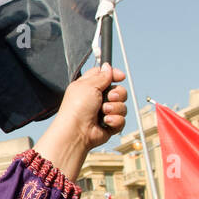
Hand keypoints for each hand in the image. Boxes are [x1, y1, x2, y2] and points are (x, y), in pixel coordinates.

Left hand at [36, 66, 127, 180]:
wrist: (76, 132)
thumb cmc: (76, 108)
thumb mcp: (88, 85)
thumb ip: (101, 76)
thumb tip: (108, 66)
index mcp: (89, 86)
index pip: (106, 76)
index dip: (114, 75)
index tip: (120, 76)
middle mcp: (97, 99)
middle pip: (118, 90)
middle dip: (117, 93)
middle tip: (109, 97)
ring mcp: (104, 112)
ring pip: (122, 105)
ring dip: (114, 108)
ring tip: (103, 112)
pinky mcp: (109, 124)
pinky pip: (122, 119)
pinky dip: (115, 120)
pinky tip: (105, 122)